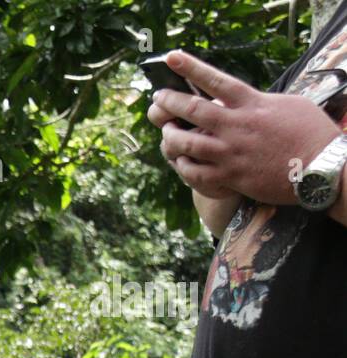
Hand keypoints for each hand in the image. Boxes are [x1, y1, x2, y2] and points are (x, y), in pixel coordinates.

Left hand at [147, 49, 344, 204]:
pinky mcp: (231, 177)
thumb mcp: (286, 105)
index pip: (215, 81)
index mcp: (252, 104)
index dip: (190, 68)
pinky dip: (183, 166)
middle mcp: (237, 126)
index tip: (172, 58)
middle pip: (192, 110)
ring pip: (186, 144)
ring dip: (170, 137)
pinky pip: (194, 173)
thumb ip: (258, 102)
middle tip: (158, 97)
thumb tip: (242, 100)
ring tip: (166, 131)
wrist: (321, 167)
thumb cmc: (309, 132)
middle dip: (169, 102)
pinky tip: (180, 161)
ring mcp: (231, 153)